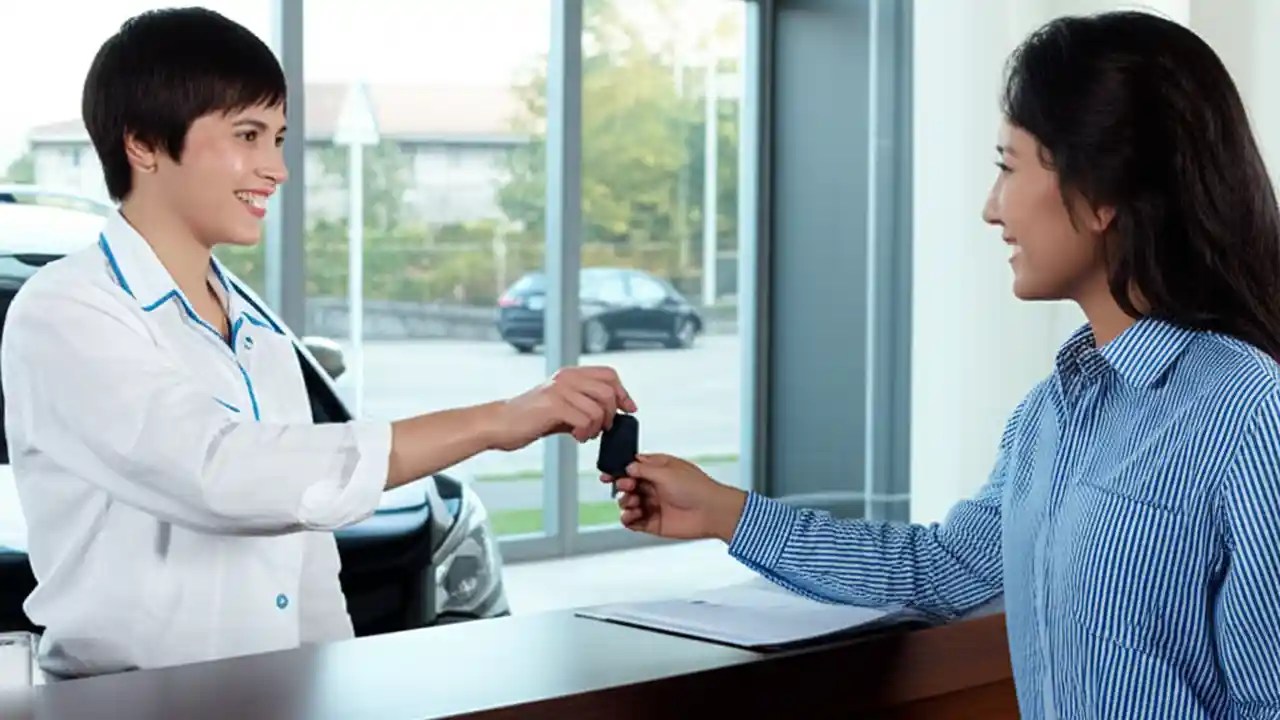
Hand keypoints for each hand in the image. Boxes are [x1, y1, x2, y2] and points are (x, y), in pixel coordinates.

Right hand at [487, 366, 636, 450]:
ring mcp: (559, 389)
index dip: (623, 392)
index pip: (609, 374)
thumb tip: (613, 415)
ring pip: (599, 407)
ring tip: (584, 434)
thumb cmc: (531, 418)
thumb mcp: (562, 406)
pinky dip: (586, 432)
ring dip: (597, 427)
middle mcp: (566, 377)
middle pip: (608, 390)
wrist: (500, 424)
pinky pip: (585, 419)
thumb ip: (584, 405)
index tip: (629, 409)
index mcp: (570, 374)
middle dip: (611, 413)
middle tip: (602, 429)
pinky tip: (576, 437)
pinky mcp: (553, 405)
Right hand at [603, 453, 747, 540]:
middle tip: (627, 488)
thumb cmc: (695, 487)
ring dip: (626, 503)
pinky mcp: (655, 523)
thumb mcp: (666, 471)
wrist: (712, 512)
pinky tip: (630, 517)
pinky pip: (634, 522)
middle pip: (628, 486)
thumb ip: (644, 468)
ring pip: (629, 504)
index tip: (608, 475)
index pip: (633, 468)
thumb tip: (627, 466)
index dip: (619, 471)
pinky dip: (628, 520)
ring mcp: (654, 505)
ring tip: (634, 504)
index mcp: (659, 470)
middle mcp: (655, 487)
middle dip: (623, 487)